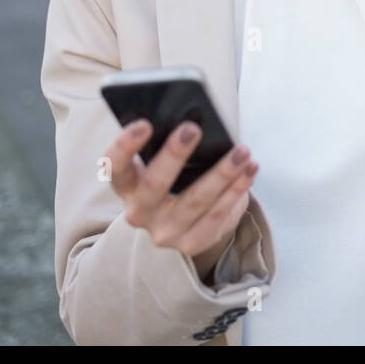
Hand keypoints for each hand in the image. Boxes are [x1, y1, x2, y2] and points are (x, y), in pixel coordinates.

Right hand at [105, 119, 258, 276]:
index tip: (144, 124)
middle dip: (174, 155)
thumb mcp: (160, 165)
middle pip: (155, 184)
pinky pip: (218, 215)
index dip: (124, 146)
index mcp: (126, 186)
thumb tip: (192, 119)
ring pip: (196, 200)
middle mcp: (139, 213)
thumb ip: (167, 145)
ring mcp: (165, 232)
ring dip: (222, 173)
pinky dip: (237, 189)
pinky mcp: (191, 243)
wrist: (178, 224)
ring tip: (242, 151)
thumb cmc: (172, 179)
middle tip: (193, 128)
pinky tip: (250, 170)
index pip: (114, 167)